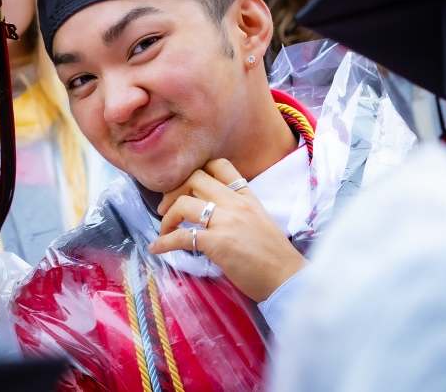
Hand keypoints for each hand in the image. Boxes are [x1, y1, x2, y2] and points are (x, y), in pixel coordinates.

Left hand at [148, 159, 306, 302]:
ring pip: (184, 203)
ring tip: (164, 230)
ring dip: (167, 217)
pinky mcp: (217, 243)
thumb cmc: (275, 257)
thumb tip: (212, 213)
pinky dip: (164, 242)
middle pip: (194, 178)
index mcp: (247, 197)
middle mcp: (235, 203)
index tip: (186, 187)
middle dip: (173, 191)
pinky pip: (182, 236)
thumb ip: (238, 210)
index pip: (220, 166)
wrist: (288, 279)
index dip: (197, 171)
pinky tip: (157, 248)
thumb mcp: (260, 220)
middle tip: (166, 208)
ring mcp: (226, 221)